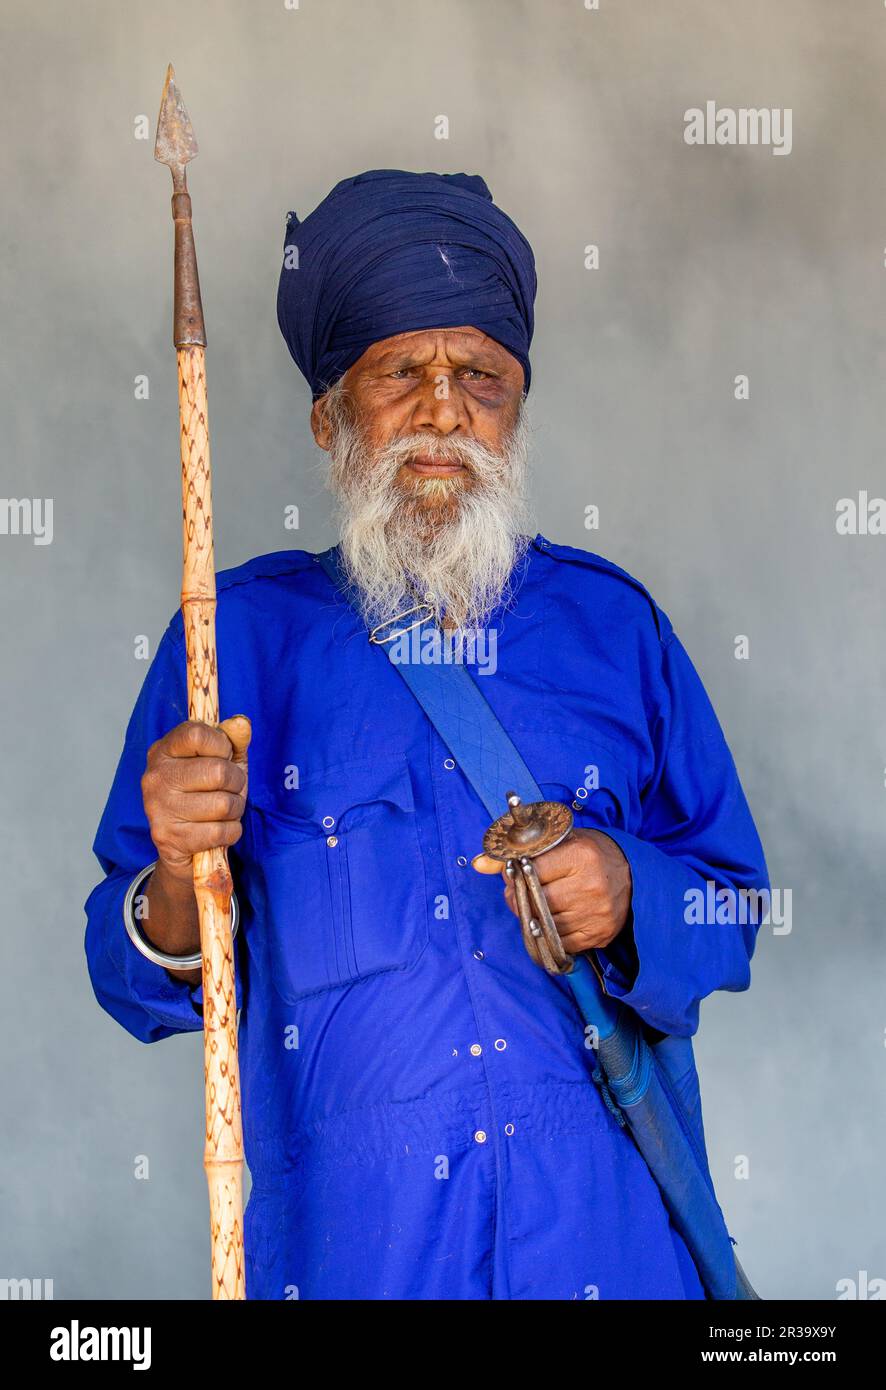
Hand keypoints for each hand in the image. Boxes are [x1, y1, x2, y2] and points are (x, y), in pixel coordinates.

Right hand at [141, 716, 251, 882]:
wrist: (181, 846)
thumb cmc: (203, 796)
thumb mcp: (220, 762)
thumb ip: (232, 741)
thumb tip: (241, 724)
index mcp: (164, 750)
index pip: (197, 734)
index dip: (222, 745)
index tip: (223, 756)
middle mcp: (155, 776)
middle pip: (218, 771)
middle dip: (236, 783)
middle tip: (229, 789)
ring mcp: (159, 808)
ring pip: (223, 804)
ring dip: (235, 810)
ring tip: (223, 811)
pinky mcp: (169, 837)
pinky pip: (221, 831)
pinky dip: (231, 832)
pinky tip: (218, 830)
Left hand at [472, 827, 631, 955]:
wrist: (632, 874)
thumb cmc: (589, 854)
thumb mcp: (559, 843)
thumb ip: (517, 853)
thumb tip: (479, 864)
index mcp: (580, 856)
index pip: (532, 871)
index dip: (516, 874)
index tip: (513, 874)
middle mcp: (590, 886)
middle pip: (537, 902)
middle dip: (519, 899)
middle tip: (518, 893)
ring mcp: (596, 914)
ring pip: (546, 925)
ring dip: (533, 918)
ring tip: (536, 905)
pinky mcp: (599, 934)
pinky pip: (561, 942)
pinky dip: (550, 934)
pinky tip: (551, 920)